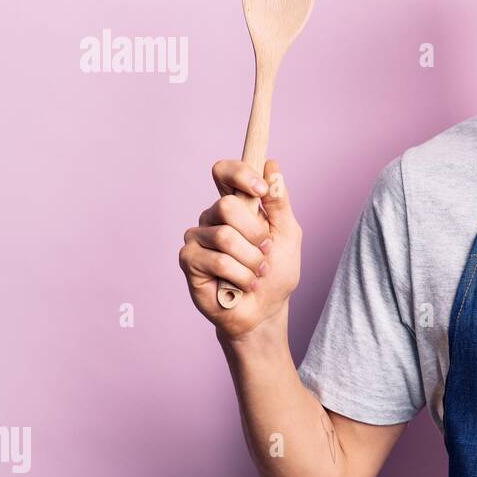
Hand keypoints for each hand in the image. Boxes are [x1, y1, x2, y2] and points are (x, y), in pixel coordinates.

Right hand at [179, 158, 302, 339]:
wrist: (266, 310)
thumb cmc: (276, 273)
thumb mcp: (287, 233)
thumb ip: (279, 201)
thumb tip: (272, 165)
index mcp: (237, 205)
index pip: (224, 172)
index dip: (240, 174)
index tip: (260, 189)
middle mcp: (213, 217)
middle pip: (227, 206)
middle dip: (256, 234)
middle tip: (265, 252)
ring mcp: (198, 237)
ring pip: (225, 236)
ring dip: (252, 261)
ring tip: (256, 273)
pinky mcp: (188, 260)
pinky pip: (217, 260)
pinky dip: (240, 276)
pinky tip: (242, 285)